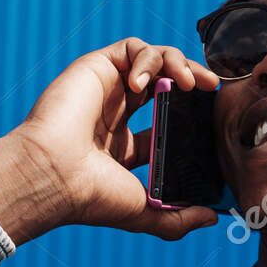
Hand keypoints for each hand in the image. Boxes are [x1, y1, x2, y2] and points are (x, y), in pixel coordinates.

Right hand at [0, 38, 220, 244]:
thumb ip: (178, 219)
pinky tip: (146, 82)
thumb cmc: (91, 197)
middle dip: (191, 78)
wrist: (55, 175)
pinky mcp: (96, 69)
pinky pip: (131, 48)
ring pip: (153, 59)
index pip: (166, 120)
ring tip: (188, 83)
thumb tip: (211, 217)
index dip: (191, 114)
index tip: (211, 117)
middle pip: (164, 83)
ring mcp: (106, 91)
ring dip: (177, 62)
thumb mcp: (145, 210)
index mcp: (124, 146)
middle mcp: (115, 115)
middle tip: (211, 88)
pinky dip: (148, 57)